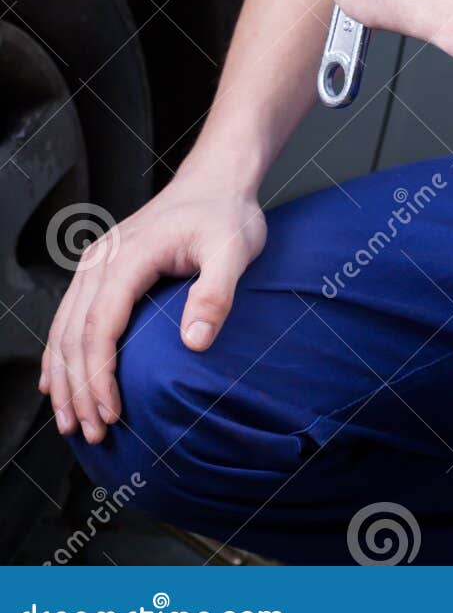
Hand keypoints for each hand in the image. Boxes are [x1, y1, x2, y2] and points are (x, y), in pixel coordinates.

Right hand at [40, 172, 266, 442]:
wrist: (215, 180)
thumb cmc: (226, 214)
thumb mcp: (235, 249)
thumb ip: (216, 292)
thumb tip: (194, 342)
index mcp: (131, 255)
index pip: (101, 325)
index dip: (99, 375)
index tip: (110, 413)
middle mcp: (104, 259)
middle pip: (74, 332)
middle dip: (78, 388)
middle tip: (90, 433)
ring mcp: (98, 263)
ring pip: (65, 327)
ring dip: (64, 377)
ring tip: (71, 422)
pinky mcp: (101, 269)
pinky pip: (69, 315)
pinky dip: (59, 353)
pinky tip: (56, 382)